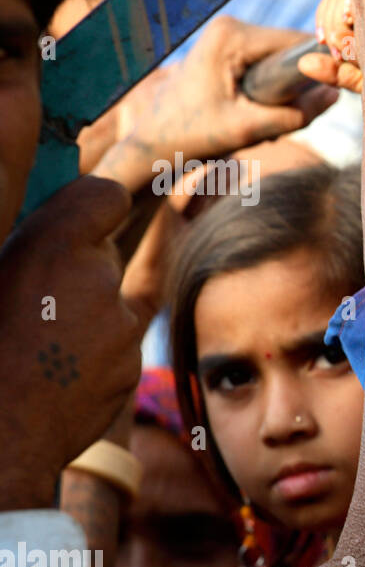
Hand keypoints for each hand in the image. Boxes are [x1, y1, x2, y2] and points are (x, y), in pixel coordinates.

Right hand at [0, 178, 143, 509]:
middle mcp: (95, 279)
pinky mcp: (131, 364)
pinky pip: (114, 345)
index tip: (88, 214)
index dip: (96, 205)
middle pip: (104, 256)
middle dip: (81, 268)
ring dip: (85, 315)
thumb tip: (61, 230)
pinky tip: (54, 370)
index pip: (106, 196)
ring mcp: (118, 325)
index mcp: (50, 247)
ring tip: (37, 344)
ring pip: (110, 305)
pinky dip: (93, 352)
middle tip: (37, 298)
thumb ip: (31, 247)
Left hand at [113, 17, 338, 175]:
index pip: (297, 44)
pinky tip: (253, 113)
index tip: (317, 103)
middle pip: (291, 52)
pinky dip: (270, 92)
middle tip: (277, 121)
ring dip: (282, 93)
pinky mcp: (229, 49)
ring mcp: (229, 36)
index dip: (316, 71)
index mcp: (232, 36)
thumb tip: (335, 94)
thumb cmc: (193, 135)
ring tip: (260, 121)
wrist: (153, 141)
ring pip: (281, 62)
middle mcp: (231, 26)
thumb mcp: (250, 130)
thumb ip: (297, 114)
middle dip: (295, 87)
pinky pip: (268, 66)